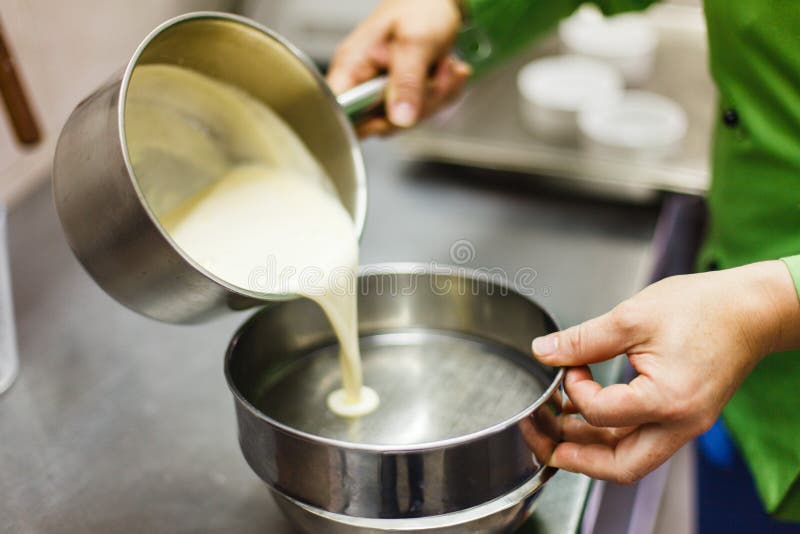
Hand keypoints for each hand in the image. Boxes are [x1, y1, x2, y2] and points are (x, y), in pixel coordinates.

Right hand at [327, 0, 470, 136]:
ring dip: (435, 97)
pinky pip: (421, 114)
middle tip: (436, 75)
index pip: (338, 112)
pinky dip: (442, 95)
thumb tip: (400, 119)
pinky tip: (445, 71)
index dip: (362, 123)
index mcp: (351, 67)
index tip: (393, 113)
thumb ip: (407, 81)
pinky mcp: (402, 98)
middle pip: (379, 125)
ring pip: (405, 122)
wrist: (438, 2)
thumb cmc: (419, 9)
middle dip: (417, 105)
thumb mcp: (415, 42)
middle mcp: (362, 84)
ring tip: (444, 66)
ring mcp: (382, 94)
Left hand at [531, 260, 799, 483]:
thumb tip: (545, 351)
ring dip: (592, 447)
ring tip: (560, 430)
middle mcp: (681, 423)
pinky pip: (644, 438)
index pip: (602, 414)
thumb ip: (583, 340)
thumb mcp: (631, 317)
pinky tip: (589, 416)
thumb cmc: (703, 307)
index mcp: (668, 400)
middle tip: (543, 443)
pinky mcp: (686, 416)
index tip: (569, 366)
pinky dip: (614, 432)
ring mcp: (686, 424)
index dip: (574, 391)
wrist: (751, 308)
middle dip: (576, 457)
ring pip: (632, 456)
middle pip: (621, 465)